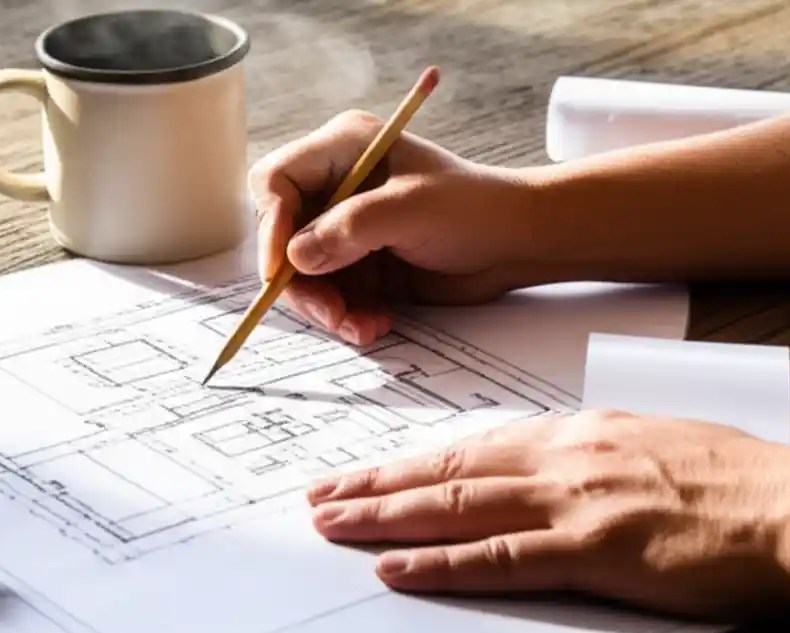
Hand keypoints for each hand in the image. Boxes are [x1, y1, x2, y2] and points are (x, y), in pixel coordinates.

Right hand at [250, 110, 550, 345]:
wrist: (517, 242)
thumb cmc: (474, 208)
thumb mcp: (412, 210)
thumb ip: (350, 229)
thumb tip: (295, 257)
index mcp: (342, 149)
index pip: (277, 182)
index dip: (272, 225)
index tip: (283, 269)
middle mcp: (335, 185)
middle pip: (281, 236)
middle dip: (301, 281)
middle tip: (331, 312)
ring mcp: (344, 226)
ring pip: (301, 274)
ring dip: (326, 307)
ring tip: (362, 325)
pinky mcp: (356, 262)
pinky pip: (328, 294)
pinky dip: (346, 315)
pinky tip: (376, 322)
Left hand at [306, 409, 789, 618]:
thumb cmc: (734, 480)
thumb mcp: (649, 443)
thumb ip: (586, 454)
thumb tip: (540, 464)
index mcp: (576, 433)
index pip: (471, 445)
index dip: (409, 461)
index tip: (366, 471)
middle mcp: (562, 458)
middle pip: (447, 470)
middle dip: (377, 484)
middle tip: (321, 494)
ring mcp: (574, 503)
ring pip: (456, 507)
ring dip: (386, 517)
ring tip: (332, 524)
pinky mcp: (593, 551)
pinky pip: (499, 560)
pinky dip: (441, 565)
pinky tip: (397, 569)